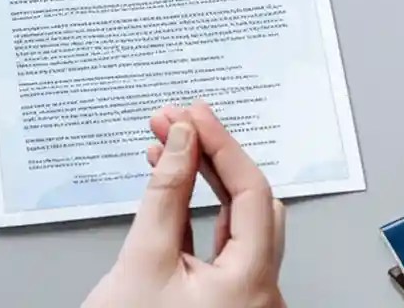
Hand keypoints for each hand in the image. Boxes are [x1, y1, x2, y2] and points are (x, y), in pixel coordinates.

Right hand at [82, 100, 286, 307]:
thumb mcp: (143, 258)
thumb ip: (166, 193)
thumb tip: (181, 142)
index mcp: (252, 283)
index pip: (252, 191)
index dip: (221, 144)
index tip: (194, 114)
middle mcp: (260, 293)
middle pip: (250, 204)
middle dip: (212, 156)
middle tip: (177, 122)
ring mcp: (244, 299)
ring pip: (236, 222)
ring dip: (203, 180)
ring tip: (166, 144)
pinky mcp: (225, 303)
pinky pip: (222, 243)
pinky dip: (197, 211)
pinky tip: (171, 183)